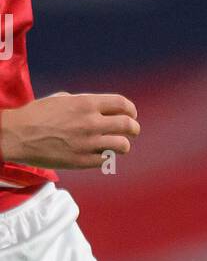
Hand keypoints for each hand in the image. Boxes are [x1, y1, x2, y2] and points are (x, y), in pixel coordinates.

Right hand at [0, 93, 139, 169]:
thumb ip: (85, 104)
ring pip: (123, 145)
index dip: (131, 110)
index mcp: (85, 104)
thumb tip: (101, 111)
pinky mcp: (84, 161)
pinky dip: (107, 157)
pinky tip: (99, 154)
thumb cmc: (38, 115)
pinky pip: (107, 160)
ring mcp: (89, 143)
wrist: (18, 135)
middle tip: (131, 132)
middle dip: (134, 129)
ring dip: (123, 145)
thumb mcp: (62, 100)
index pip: (122, 104)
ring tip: (116, 145)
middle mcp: (91, 122)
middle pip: (128, 125)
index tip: (131, 115)